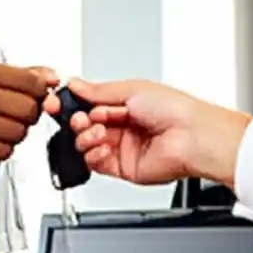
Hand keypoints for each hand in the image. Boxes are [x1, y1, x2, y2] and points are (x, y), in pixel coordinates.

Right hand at [0, 61, 58, 164]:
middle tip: (16, 116)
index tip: (35, 97)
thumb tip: (55, 77)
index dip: (41, 93)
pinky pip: (4, 151)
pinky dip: (3, 149)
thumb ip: (23, 75)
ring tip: (1, 128)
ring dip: (16, 134)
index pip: (32, 82)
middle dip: (29, 116)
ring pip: (18, 133)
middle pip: (29, 109)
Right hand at [44, 78, 251, 185]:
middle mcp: (122, 126)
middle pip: (84, 125)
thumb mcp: (132, 89)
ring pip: (86, 144)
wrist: (193, 137)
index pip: (89, 104)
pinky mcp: (123, 168)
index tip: (59, 102)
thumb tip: (75, 84)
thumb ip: (99, 91)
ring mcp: (122, 147)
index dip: (72, 104)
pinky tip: (101, 146)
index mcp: (126, 104)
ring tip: (98, 132)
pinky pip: (95, 163)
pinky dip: (92, 154)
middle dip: (77, 120)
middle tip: (81, 117)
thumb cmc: (176, 109)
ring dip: (85, 137)